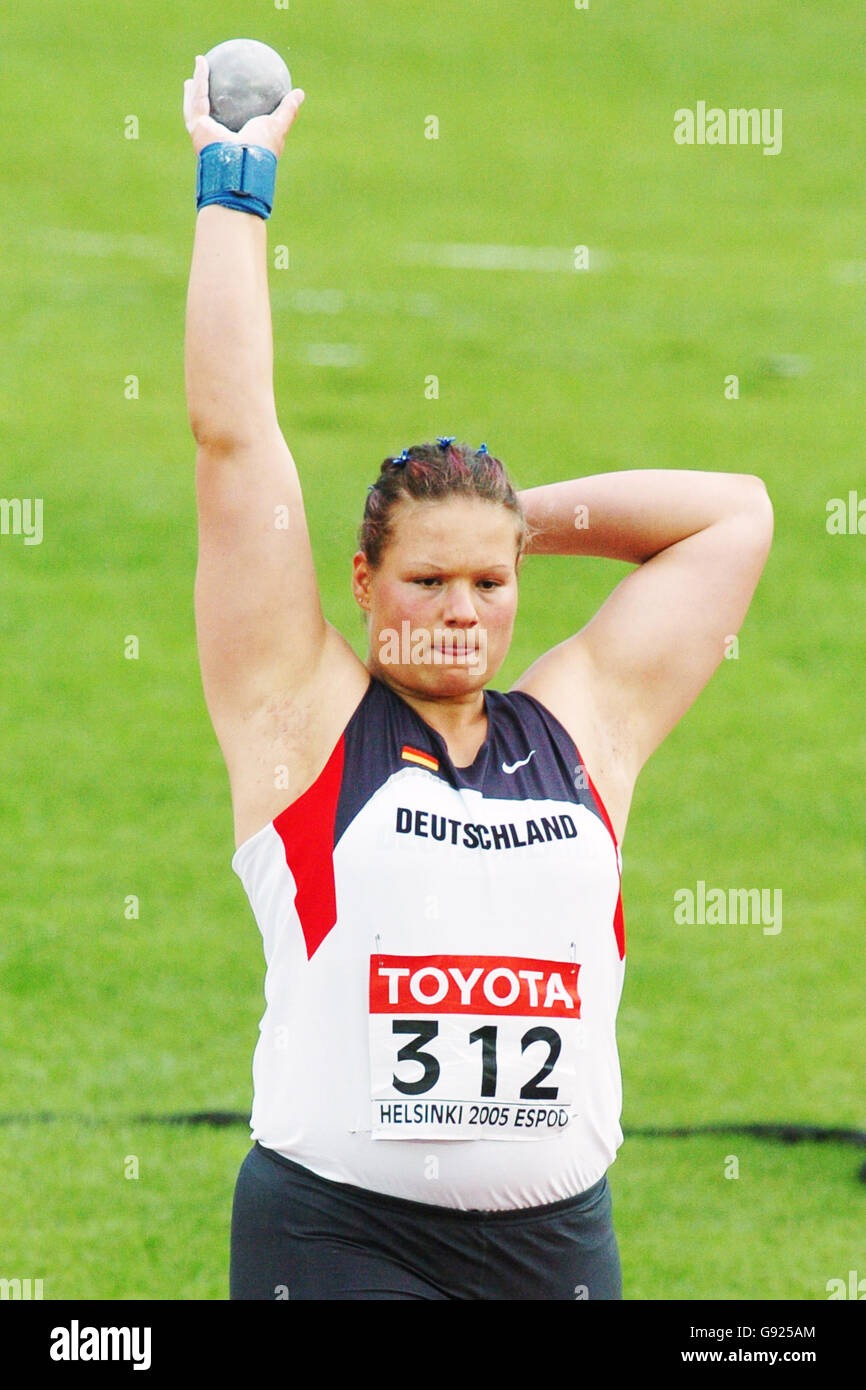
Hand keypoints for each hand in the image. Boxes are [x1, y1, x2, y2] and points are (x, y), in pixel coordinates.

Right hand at [183, 54, 304, 157]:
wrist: (244, 164)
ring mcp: (205, 134)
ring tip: (196, 67)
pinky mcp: (197, 128)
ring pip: (196, 105)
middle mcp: (218, 138)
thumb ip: (287, 110)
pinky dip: (199, 80)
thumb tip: (300, 93)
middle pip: (210, 115)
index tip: (233, 92)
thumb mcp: (278, 126)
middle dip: (205, 100)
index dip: (232, 107)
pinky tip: (201, 62)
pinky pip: (198, 99)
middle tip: (206, 82)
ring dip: (194, 87)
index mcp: (235, 141)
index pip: (233, 121)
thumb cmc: (262, 149)